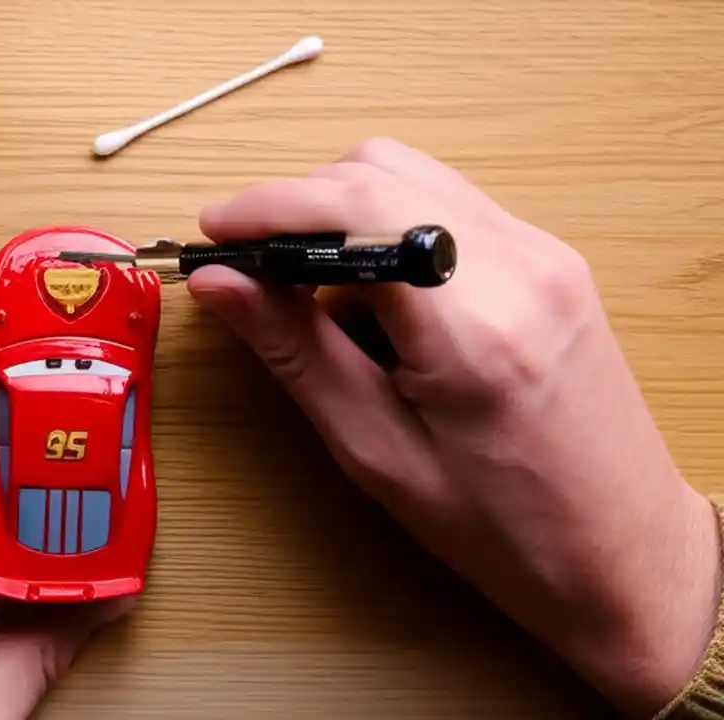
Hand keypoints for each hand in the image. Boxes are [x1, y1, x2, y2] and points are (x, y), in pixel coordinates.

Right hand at [188, 138, 719, 714]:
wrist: (621, 552)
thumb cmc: (507, 529)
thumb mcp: (376, 449)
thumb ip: (295, 351)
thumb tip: (223, 285)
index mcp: (476, 327)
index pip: (353, 209)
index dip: (267, 209)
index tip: (215, 235)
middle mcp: (523, 268)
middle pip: (378, 171)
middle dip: (295, 204)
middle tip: (245, 265)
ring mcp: (546, 254)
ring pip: (411, 175)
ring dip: (340, 211)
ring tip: (305, 287)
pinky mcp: (551, 259)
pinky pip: (446, 204)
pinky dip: (386, 228)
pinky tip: (368, 294)